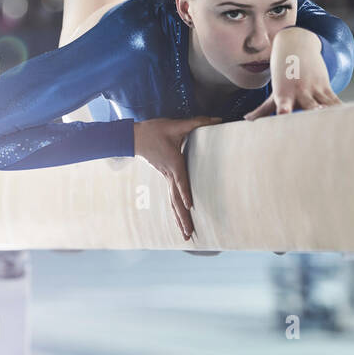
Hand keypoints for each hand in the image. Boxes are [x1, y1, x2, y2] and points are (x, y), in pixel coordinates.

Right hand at [133, 116, 222, 240]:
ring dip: (179, 219)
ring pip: (172, 202)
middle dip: (182, 217)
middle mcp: (169, 174)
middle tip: (189, 234)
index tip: (190, 205)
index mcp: (173, 163)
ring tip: (186, 235)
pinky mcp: (165, 177)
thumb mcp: (176, 125)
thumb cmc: (154, 130)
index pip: (180, 180)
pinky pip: (171, 197)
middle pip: (176, 200)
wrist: (135, 136)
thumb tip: (218, 119)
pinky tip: (180, 219)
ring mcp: (165, 178)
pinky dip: (176, 211)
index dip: (185, 191)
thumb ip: (198, 122)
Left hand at [243, 27, 342, 120]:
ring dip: (329, 110)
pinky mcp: (325, 86)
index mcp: (283, 94)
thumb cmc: (283, 75)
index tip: (283, 113)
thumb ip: (263, 109)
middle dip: (311, 111)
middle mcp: (299, 91)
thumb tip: (247, 120)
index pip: (282, 103)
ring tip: (335, 118)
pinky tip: (348, 116)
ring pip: (324, 102)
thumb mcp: (275, 91)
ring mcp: (313, 88)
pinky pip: (334, 100)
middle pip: (307, 105)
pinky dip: (340, 107)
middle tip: (315, 115)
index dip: (283, 109)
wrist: (296, 46)